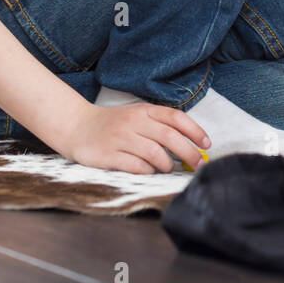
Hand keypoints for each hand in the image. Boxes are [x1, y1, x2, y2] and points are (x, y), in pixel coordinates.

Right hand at [58, 102, 211, 174]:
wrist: (77, 126)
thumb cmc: (114, 124)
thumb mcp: (137, 116)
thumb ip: (160, 125)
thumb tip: (191, 143)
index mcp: (144, 110)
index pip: (176, 117)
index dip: (195, 131)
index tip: (206, 144)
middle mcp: (134, 122)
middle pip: (169, 137)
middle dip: (188, 152)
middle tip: (197, 165)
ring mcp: (121, 138)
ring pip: (154, 153)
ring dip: (166, 164)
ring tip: (167, 168)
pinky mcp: (108, 155)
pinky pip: (136, 166)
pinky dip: (148, 172)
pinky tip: (148, 172)